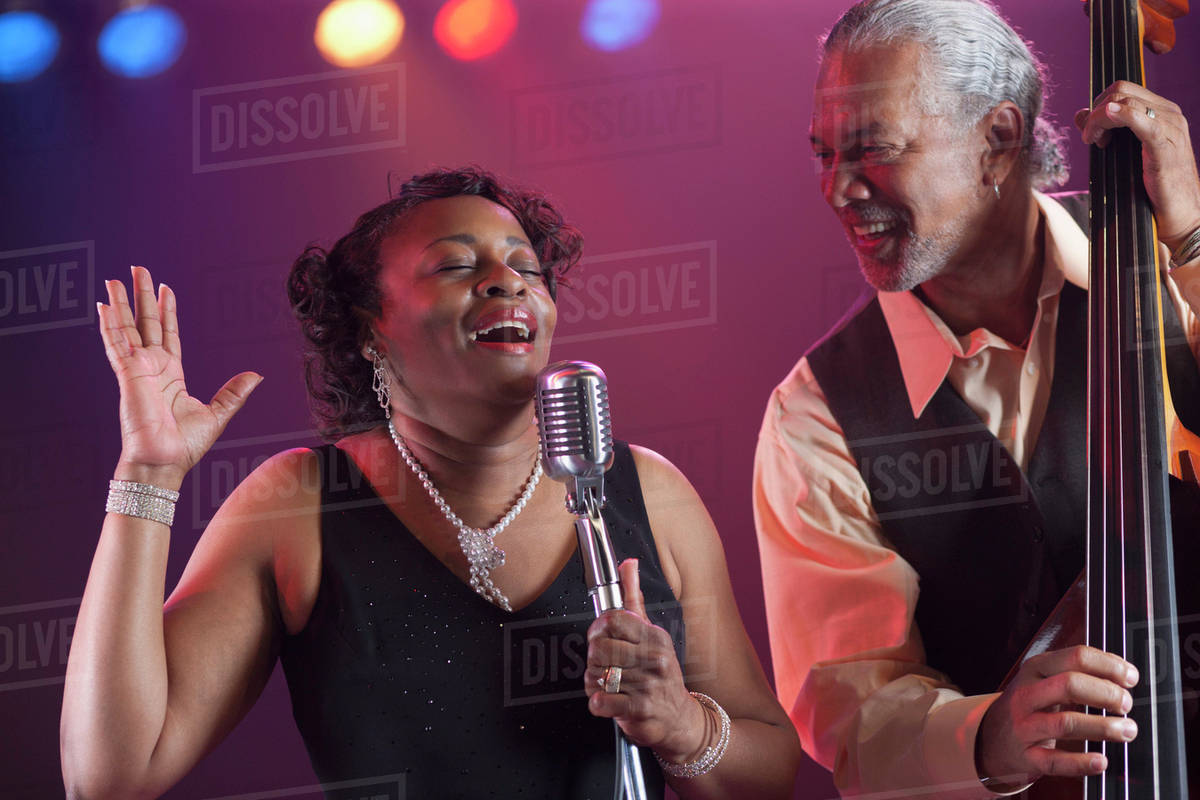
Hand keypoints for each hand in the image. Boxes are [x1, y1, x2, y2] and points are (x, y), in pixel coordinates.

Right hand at [99, 266, 262, 489]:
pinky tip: (102, 306)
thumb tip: (257, 375)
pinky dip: (109, 325)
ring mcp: (137, 370)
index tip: (166, 288)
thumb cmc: (184, 446)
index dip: (167, 310)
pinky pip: (116, 345)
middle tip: (137, 269)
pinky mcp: (127, 375)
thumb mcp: (216, 414)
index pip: (167, 334)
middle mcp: (152, 368)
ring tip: (114, 280)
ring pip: (127, 329)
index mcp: (172, 375)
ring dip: (120, 304)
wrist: (164, 462)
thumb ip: (233, 392)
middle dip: (143, 296)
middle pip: (146, 323)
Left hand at [584, 559, 707, 761]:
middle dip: (593, 660)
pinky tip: (607, 701)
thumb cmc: (660, 674)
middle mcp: (654, 657)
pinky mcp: (641, 708)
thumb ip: (633, 598)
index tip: (600, 637)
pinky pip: (601, 701)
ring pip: (596, 675)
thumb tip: (628, 563)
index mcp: (654, 636)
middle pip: (599, 647)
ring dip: (595, 683)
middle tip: (604, 666)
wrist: (679, 719)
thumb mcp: (650, 633)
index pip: (613, 619)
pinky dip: (597, 703)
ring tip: (609, 685)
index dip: (598, 629)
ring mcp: (649, 683)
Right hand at [976, 645, 1137, 783]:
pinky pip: (1055, 761)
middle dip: (1106, 694)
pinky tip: (1101, 761)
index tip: (1130, 678)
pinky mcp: (1026, 756)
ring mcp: (1024, 725)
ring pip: (1065, 723)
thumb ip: (1077, 672)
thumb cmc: (1030, 705)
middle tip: (1125, 704)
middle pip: (1070, 685)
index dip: (1109, 666)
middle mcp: (1027, 694)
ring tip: (1127, 730)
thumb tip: (1122, 673)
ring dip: (1103, 727)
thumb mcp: (1044, 679)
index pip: (1075, 657)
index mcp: (1035, 669)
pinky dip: (1082, 763)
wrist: (993, 736)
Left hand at [1075, 82, 1199, 249]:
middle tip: (1091, 139)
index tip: (1093, 132)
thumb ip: (1106, 131)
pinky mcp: (1165, 145)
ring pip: (1125, 101)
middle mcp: (1169, 114)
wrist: (1183, 216)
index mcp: (1162, 112)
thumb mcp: (1126, 154)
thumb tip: (1081, 113)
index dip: (1100, 106)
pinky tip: (1105, 122)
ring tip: (1094, 142)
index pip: (1124, 89)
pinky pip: (1140, 119)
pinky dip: (1119, 116)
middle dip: (1096, 111)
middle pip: (1122, 90)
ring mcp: (1170, 127)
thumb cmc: (1154, 190)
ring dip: (1099, 119)